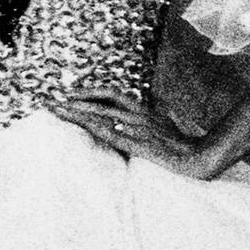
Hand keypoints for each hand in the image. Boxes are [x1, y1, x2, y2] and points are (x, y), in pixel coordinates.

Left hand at [45, 87, 223, 177]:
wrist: (198, 157)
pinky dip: (94, 126)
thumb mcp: (165, 123)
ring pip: (101, 115)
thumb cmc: (182, 143)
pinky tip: (79, 123)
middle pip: (100, 102)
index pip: (111, 94)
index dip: (90, 92)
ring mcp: (137, 128)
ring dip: (77, 112)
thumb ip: (150, 116)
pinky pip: (111, 133)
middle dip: (74, 101)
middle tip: (51, 101)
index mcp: (143, 108)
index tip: (71, 94)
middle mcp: (137, 114)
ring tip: (55, 110)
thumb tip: (138, 113)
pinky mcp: (137, 144)